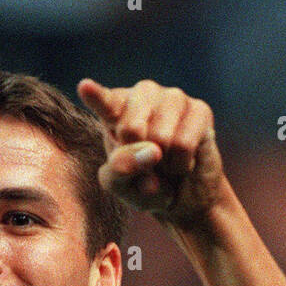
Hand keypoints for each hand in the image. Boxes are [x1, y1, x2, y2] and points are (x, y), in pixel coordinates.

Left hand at [77, 78, 225, 232]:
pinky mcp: (200, 109)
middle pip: (131, 129)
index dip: (95, 96)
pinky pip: (183, 144)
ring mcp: (173, 97)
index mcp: (115, 108)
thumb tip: (151, 151)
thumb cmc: (142, 185)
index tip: (85, 87)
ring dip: (162, 163)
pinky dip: (180, 164)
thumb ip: (120, 169)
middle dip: (138, 157)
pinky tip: (183, 160)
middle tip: (146, 161)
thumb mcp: (119, 185)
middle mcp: (143, 94)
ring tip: (165, 160)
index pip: (103, 101)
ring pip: (160, 137)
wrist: (182, 197)